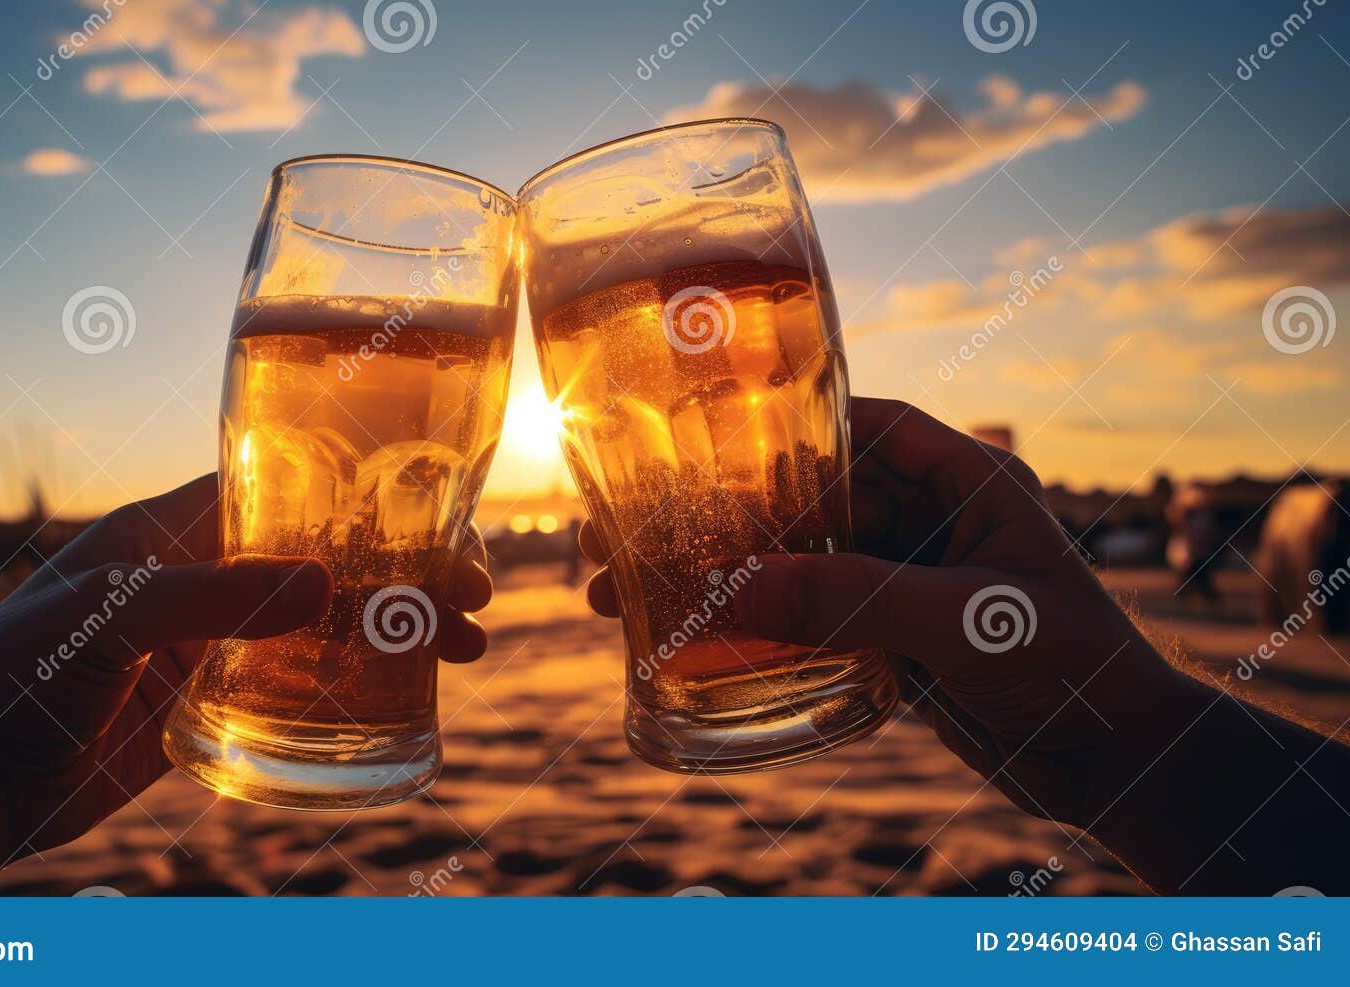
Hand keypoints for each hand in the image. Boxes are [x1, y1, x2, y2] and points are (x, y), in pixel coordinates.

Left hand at [0, 474, 491, 893]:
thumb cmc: (11, 677)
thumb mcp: (108, 621)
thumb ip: (214, 601)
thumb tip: (328, 588)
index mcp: (170, 532)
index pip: (286, 489)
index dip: (364, 494)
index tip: (439, 510)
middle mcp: (197, 579)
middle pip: (325, 560)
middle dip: (402, 571)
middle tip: (478, 594)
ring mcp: (208, 646)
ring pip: (324, 626)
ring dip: (394, 631)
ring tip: (468, 649)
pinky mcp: (210, 707)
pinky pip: (299, 687)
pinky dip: (356, 687)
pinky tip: (409, 695)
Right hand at [583, 397, 1188, 828]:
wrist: (1120, 766)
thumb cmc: (1076, 669)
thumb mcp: (966, 622)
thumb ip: (855, 601)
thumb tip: (733, 592)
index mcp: (966, 482)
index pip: (866, 426)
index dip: (789, 423)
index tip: (705, 431)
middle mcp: (931, 522)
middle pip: (811, 498)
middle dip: (727, 513)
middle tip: (633, 527)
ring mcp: (907, 582)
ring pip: (799, 564)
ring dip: (727, 576)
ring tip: (628, 591)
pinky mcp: (891, 639)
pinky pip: (809, 620)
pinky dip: (755, 628)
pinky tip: (693, 639)